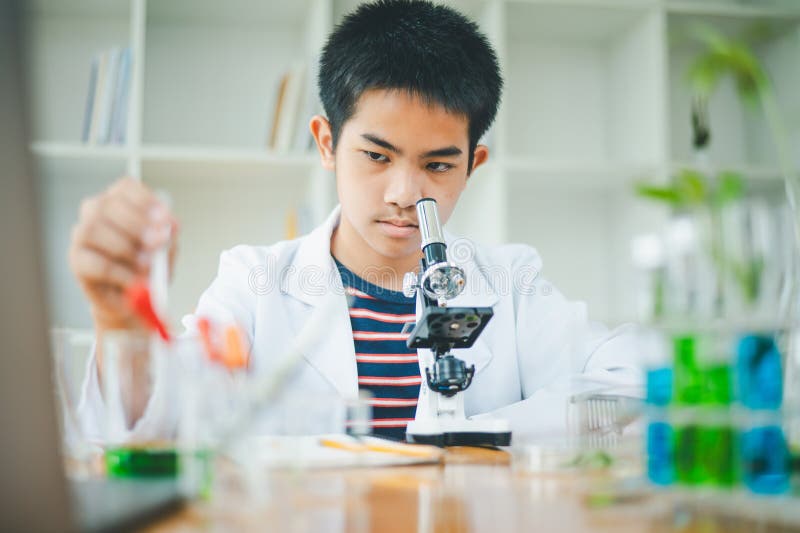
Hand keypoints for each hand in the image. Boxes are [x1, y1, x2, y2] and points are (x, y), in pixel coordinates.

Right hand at [68, 177, 178, 330]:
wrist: (133, 300)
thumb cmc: (148, 267)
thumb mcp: (165, 251)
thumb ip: (167, 238)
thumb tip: (169, 227)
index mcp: (120, 202)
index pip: (125, 187)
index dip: (145, 200)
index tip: (164, 218)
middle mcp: (96, 212)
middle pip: (108, 205)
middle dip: (136, 223)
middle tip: (158, 242)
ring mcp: (82, 235)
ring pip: (93, 229)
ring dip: (124, 247)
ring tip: (146, 265)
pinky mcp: (76, 261)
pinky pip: (93, 262)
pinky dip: (118, 272)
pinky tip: (133, 281)